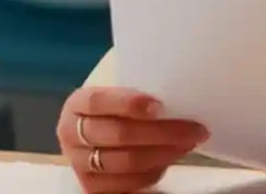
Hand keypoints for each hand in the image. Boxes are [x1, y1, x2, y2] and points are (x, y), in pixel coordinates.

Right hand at [57, 86, 209, 192]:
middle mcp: (71, 135)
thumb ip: (138, 83)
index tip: (159, 105)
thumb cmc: (118, 101)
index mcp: (76, 104)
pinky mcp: (93, 187)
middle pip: (118, 135)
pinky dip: (155, 171)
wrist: (104, 126)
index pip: (98, 101)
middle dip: (162, 132)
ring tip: (189, 142)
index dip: (128, 103)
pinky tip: (172, 157)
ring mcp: (81, 165)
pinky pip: (130, 184)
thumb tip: (174, 82)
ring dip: (164, 153)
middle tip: (194, 128)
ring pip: (127, 162)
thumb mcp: (120, 85)